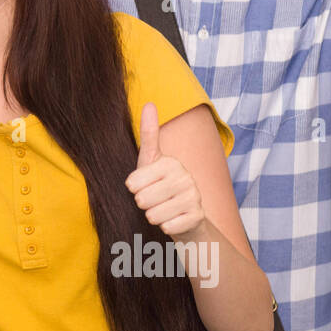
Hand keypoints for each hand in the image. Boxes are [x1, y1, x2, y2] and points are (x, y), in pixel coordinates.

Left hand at [125, 102, 205, 238]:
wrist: (187, 217)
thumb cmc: (161, 186)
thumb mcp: (150, 161)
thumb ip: (148, 134)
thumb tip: (149, 103)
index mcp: (170, 163)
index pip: (132, 184)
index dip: (134, 190)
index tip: (146, 186)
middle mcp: (185, 177)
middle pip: (141, 200)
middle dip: (144, 204)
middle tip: (156, 200)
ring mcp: (194, 197)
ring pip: (153, 215)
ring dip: (155, 217)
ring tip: (165, 209)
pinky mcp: (198, 218)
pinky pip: (167, 227)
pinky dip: (166, 227)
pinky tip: (174, 220)